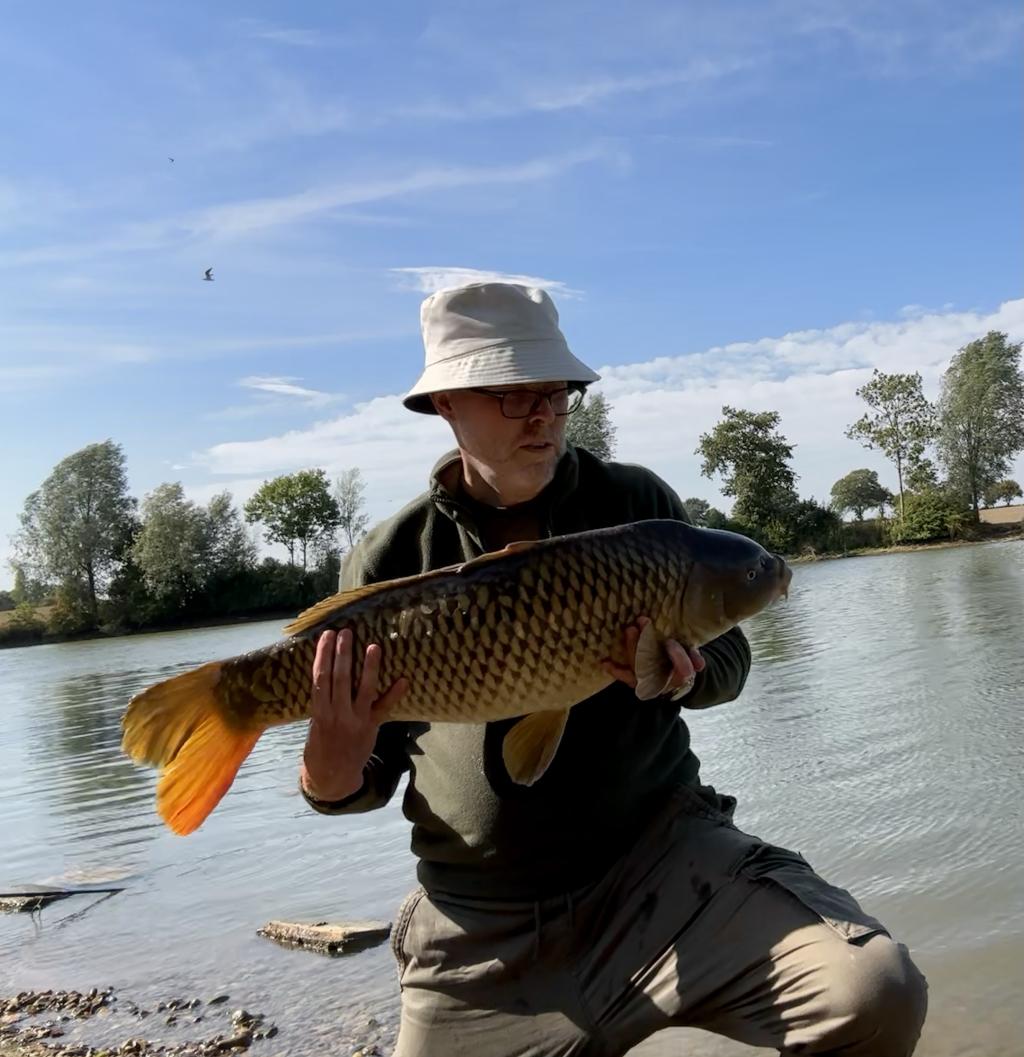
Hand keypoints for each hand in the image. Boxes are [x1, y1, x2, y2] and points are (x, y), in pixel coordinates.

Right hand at [301, 628, 408, 801]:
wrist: (332, 777)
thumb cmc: (319, 746)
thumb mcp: (313, 724)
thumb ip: (321, 701)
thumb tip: (326, 672)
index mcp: (319, 712)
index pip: (320, 678)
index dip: (323, 655)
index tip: (326, 636)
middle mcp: (337, 715)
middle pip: (340, 679)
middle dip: (342, 654)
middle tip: (346, 632)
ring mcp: (356, 721)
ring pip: (364, 690)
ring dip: (369, 667)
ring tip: (373, 646)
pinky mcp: (371, 728)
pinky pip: (384, 708)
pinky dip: (394, 694)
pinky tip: (403, 679)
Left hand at [601, 616, 704, 697]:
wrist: (672, 682)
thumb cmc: (682, 663)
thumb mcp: (692, 658)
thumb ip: (693, 657)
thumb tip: (700, 665)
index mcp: (681, 676)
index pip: (682, 670)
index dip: (677, 657)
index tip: (670, 642)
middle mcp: (663, 682)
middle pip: (656, 665)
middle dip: (648, 642)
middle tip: (643, 621)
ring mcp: (648, 682)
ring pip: (638, 667)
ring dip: (633, 647)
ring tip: (630, 629)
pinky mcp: (635, 681)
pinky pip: (624, 676)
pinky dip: (615, 669)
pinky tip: (605, 663)